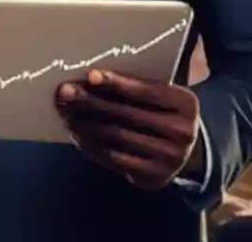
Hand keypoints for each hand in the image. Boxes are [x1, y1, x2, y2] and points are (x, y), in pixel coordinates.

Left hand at [56, 69, 200, 190]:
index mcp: (186, 104)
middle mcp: (182, 132)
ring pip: (117, 136)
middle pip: (127, 114)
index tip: (90, 76)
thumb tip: (89, 79)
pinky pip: (115, 158)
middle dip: (91, 101)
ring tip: (65, 113)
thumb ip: (135, 87)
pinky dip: (92, 145)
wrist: (184, 154)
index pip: (146, 90)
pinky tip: (77, 134)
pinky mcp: (153, 176)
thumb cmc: (162, 114)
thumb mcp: (161, 97)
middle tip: (65, 93)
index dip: (117, 82)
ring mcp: (170, 157)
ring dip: (86, 124)